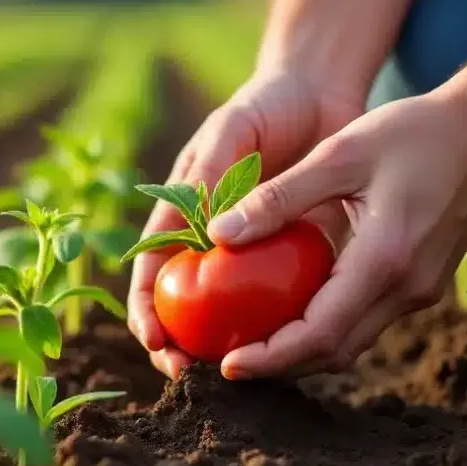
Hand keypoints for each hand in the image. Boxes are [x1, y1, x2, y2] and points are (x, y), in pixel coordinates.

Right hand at [127, 68, 364, 379]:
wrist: (320, 92)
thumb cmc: (264, 103)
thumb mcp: (232, 129)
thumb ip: (212, 171)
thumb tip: (199, 230)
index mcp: (181, 214)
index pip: (150, 271)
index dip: (146, 311)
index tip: (157, 341)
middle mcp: (211, 241)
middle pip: (186, 306)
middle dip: (181, 346)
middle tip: (193, 373)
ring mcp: (252, 253)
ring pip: (234, 313)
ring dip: (232, 345)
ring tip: (241, 371)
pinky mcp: (293, 254)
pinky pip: (285, 297)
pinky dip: (284, 323)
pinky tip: (295, 345)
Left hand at [206, 90, 466, 379]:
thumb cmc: (412, 132)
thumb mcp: (338, 154)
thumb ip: (278, 198)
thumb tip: (218, 234)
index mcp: (384, 260)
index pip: (320, 334)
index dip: (271, 358)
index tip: (228, 365)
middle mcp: (407, 288)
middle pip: (335, 352)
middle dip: (281, 366)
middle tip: (230, 364)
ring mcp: (422, 290)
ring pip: (354, 342)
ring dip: (305, 352)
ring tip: (254, 345)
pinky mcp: (426, 283)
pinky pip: (370, 321)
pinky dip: (329, 329)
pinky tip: (296, 314)